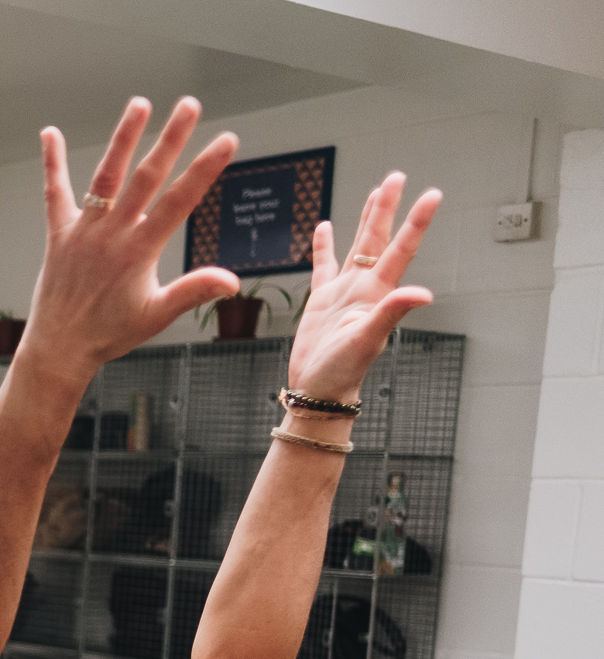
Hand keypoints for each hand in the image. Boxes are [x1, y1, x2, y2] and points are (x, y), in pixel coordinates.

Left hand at [19, 98, 240, 379]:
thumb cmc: (109, 335)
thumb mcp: (157, 315)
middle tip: (190, 105)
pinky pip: (55, 193)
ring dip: (124, 139)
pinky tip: (49, 132)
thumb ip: (194, 291)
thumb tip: (233, 281)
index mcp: (140, 251)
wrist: (59, 349)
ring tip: (140, 104)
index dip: (205, 168)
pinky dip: (52, 163)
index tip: (226, 140)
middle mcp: (112, 234)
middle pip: (147, 177)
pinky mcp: (58, 234)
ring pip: (106, 176)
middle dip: (171, 139)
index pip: (180, 201)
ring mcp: (83, 231)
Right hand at [287, 174, 439, 402]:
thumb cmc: (343, 370)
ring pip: (357, 245)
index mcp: (377, 292)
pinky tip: (324, 226)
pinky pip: (324, 266)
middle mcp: (365, 286)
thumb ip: (392, 312)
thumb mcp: (367, 339)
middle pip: (379, 238)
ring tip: (377, 191)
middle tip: (398, 176)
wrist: (320, 390)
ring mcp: (344, 291)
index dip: (416, 222)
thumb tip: (423, 293)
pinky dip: (324, 246)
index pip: (400, 249)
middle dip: (388, 207)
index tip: (432, 194)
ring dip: (367, 219)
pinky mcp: (322, 300)